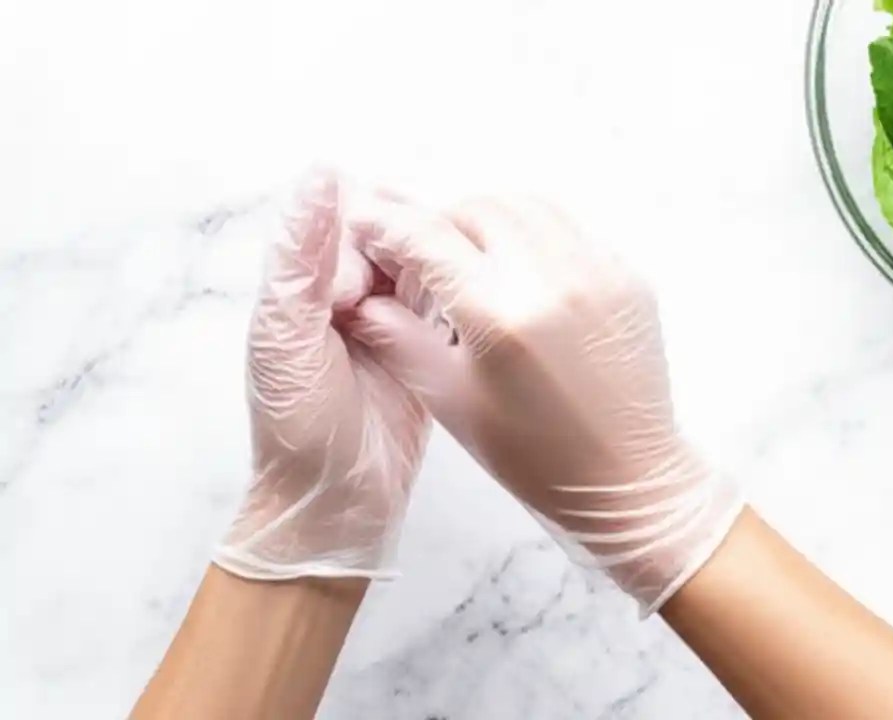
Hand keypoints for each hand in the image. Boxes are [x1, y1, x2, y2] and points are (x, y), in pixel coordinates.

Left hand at [213, 174, 434, 579]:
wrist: (335, 506)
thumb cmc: (298, 428)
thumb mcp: (287, 336)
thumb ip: (302, 259)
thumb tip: (321, 177)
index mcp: (305, 286)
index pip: (347, 225)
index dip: (370, 231)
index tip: (383, 260)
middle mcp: (347, 299)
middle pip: (390, 238)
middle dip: (413, 241)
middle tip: (432, 267)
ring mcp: (389, 325)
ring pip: (422, 268)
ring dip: (440, 265)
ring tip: (461, 275)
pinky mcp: (425, 351)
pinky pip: (445, 307)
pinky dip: (458, 295)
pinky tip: (478, 291)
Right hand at [348, 196, 742, 612]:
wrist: (627, 476)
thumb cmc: (534, 453)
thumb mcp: (449, 398)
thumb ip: (397, 335)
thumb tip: (361, 294)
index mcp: (500, 316)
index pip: (428, 237)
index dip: (387, 223)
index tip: (368, 220)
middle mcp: (553, 281)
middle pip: (477, 208)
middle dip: (441, 223)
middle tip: (425, 255)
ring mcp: (598, 273)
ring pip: (527, 207)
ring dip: (490, 222)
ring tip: (475, 261)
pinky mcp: (629, 277)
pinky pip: (570, 230)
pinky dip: (536, 238)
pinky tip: (524, 277)